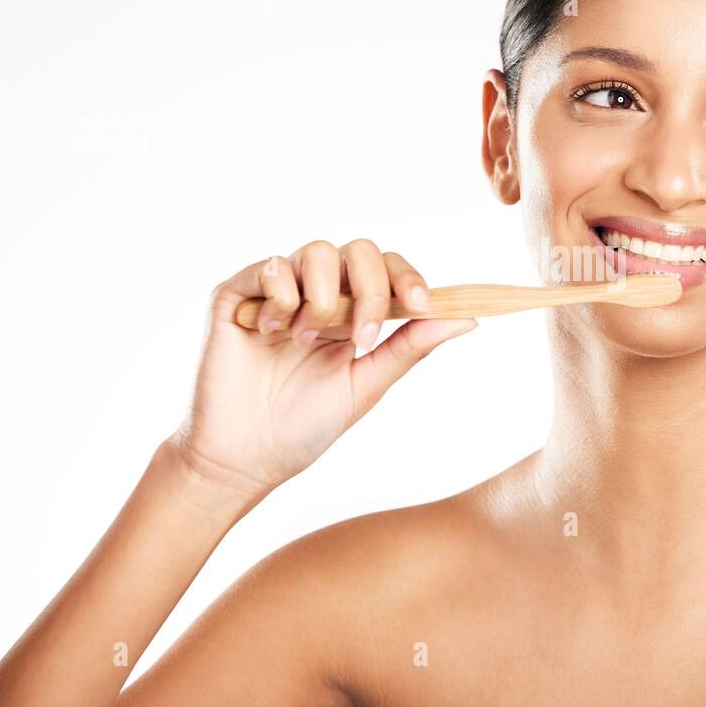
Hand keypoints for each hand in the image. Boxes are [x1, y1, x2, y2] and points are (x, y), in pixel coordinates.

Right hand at [167, 238, 476, 500]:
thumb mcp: (368, 383)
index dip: (408, 277)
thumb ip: (412, 345)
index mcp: (352, 312)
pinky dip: (282, 296)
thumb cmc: (306, 425)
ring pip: (317, 251)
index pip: (387, 270)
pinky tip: (272, 333)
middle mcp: (317, 293)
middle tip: (363, 337)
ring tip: (306, 342)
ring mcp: (277, 291)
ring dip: (323, 299)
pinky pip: (270, 266)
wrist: (247, 456)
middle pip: (359, 251)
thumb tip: (468, 318)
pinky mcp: (237, 295)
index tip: (421, 304)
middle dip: (372, 288)